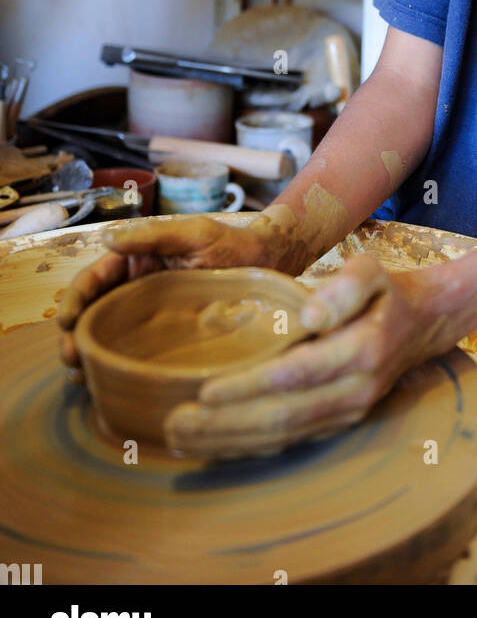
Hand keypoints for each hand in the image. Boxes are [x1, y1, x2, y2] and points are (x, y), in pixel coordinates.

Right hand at [57, 215, 265, 373]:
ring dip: (90, 355)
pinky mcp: (167, 340)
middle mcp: (137, 289)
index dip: (75, 298)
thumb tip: (108, 238)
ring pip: (109, 336)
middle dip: (75, 335)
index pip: (94, 279)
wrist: (270, 267)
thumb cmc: (234, 245)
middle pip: (94, 313)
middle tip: (70, 358)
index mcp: (137, 261)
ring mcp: (151, 317)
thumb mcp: (196, 233)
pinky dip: (117, 367)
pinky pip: (136, 353)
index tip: (66, 320)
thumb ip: (154, 234)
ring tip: (81, 376)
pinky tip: (107, 384)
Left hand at [165, 254, 446, 458]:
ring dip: (229, 441)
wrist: (423, 323)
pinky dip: (249, 446)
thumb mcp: (372, 270)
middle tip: (176, 423)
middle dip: (225, 424)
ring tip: (181, 437)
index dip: (249, 386)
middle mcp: (354, 390)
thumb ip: (344, 288)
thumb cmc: (385, 291)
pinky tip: (213, 444)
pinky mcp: (338, 424)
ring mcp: (347, 413)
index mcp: (360, 350)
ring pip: (283, 436)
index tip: (205, 390)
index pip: (296, 375)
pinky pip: (290, 441)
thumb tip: (309, 314)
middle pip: (283, 416)